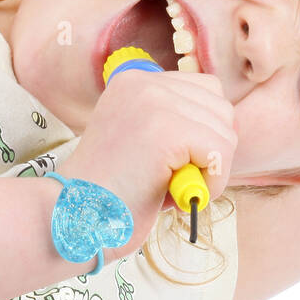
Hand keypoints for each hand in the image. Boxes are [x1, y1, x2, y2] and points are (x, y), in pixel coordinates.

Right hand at [59, 69, 235, 260]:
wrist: (74, 219)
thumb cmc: (112, 192)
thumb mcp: (140, 139)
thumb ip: (173, 121)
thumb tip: (225, 127)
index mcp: (135, 80)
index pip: (206, 89)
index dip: (204, 131)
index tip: (177, 162)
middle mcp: (145, 82)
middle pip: (221, 107)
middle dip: (212, 149)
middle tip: (177, 178)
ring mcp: (155, 102)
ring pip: (225, 130)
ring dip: (213, 168)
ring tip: (176, 187)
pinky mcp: (167, 130)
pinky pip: (220, 152)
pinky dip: (213, 181)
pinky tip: (182, 195)